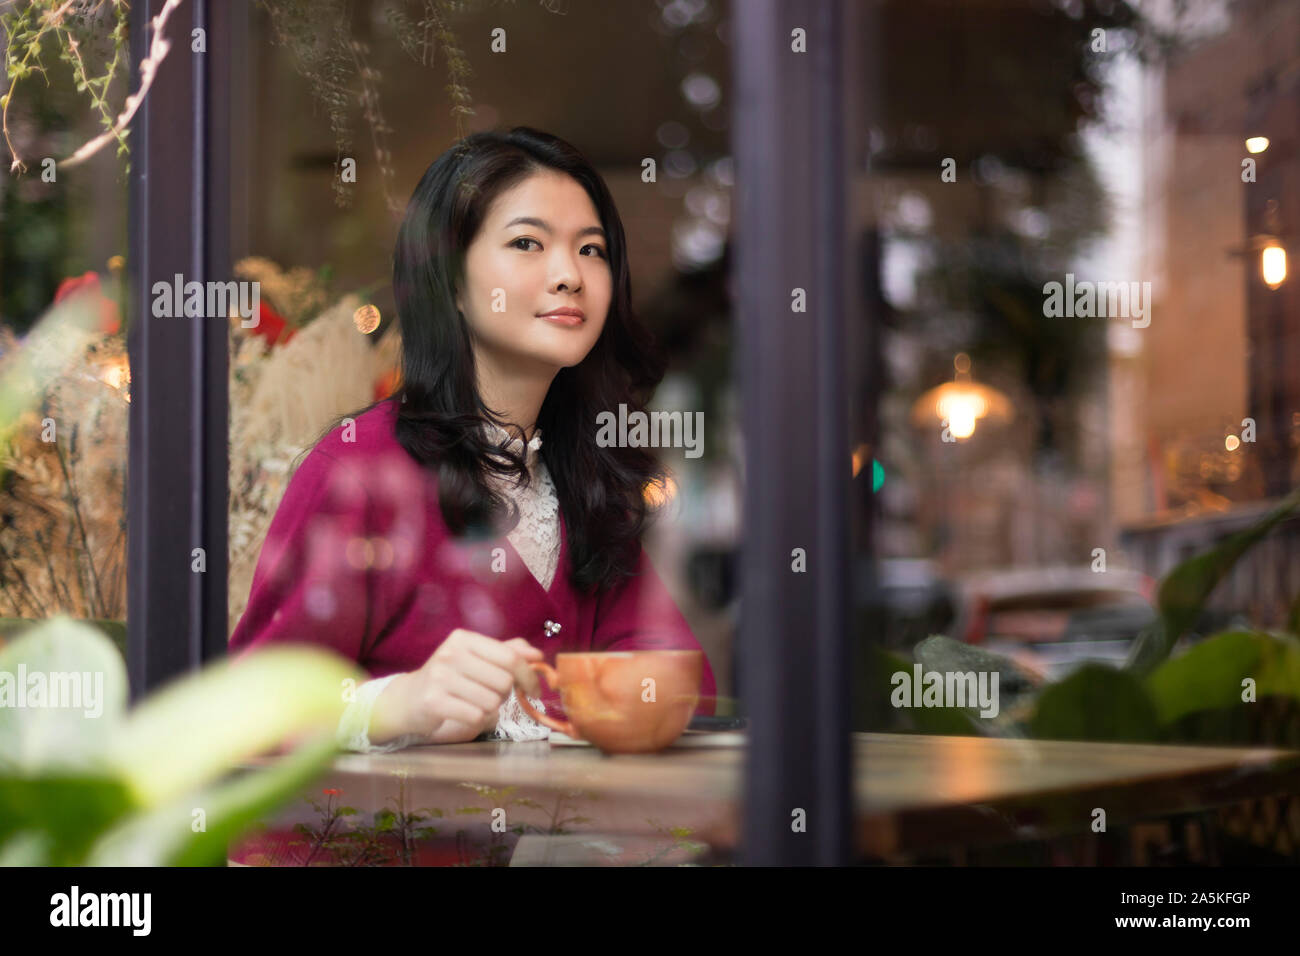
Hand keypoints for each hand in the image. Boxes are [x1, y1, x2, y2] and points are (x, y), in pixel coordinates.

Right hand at [395, 629, 543, 743]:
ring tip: (474, 703)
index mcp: (464, 638)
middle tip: (491, 696)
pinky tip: (463, 713)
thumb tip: (537, 654)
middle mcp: (450, 653)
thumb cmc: (449, 678)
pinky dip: (476, 719)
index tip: (535, 690)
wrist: (408, 699)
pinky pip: (476, 716)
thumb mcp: (476, 659)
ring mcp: (440, 677)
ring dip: (490, 708)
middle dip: (505, 694)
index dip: (529, 676)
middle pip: (503, 681)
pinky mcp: (433, 702)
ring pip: (492, 701)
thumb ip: (507, 652)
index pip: (510, 657)